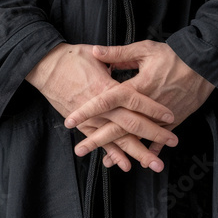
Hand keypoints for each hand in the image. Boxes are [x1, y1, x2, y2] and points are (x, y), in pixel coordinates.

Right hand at [25, 42, 176, 171]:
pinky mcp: (83, 124)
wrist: (44, 68)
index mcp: (107, 86)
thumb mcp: (95, 52)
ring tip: (154, 164)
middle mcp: (101, 106)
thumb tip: (130, 57)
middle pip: (131, 124)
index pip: (135, 100)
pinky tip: (125, 165)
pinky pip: (101, 142)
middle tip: (173, 142)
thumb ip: (115, 56)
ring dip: (137, 152)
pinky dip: (113, 154)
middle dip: (153, 134)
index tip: (169, 116)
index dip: (153, 108)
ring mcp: (91, 118)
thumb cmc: (70, 57)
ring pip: (118, 139)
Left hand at [64, 39, 215, 160]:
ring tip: (105, 163)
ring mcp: (159, 117)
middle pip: (117, 126)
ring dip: (121, 151)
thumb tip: (95, 51)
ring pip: (137, 138)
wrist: (203, 65)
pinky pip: (158, 140)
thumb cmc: (173, 55)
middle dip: (97, 139)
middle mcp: (145, 106)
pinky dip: (147, 151)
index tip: (71, 119)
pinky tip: (138, 162)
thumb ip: (118, 53)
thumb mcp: (144, 49)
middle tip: (79, 150)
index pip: (106, 100)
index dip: (87, 110)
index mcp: (135, 87)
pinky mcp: (172, 122)